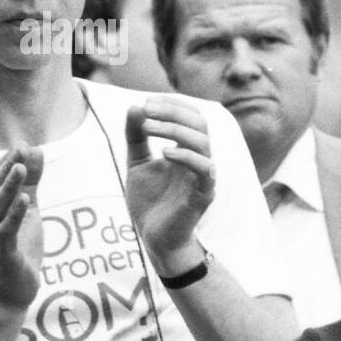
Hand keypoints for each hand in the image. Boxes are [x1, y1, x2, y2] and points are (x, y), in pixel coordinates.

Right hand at [0, 144, 43, 309]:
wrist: (12, 291)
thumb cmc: (20, 248)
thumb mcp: (29, 212)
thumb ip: (31, 184)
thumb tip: (36, 151)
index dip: (7, 162)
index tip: (23, 144)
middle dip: (7, 168)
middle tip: (21, 148)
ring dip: (8, 186)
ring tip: (21, 167)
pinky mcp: (5, 253)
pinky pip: (6, 231)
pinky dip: (14, 214)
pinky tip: (24, 200)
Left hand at [124, 98, 213, 274]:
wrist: (155, 239)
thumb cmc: (150, 202)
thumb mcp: (137, 163)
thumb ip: (136, 137)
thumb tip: (135, 106)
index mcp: (187, 150)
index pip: (192, 117)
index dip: (173, 104)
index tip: (146, 101)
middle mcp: (199, 160)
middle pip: (200, 123)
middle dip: (172, 111)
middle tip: (146, 108)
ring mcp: (203, 177)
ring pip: (203, 143)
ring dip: (175, 129)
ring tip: (148, 127)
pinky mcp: (203, 195)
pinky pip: (205, 170)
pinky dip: (187, 157)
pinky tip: (164, 153)